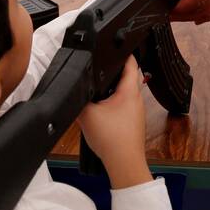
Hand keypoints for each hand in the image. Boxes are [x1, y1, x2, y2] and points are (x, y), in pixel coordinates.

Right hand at [76, 58, 151, 188]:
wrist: (125, 164)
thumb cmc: (113, 140)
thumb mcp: (87, 115)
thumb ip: (79, 98)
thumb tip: (72, 90)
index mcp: (129, 91)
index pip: (130, 62)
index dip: (121, 52)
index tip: (112, 45)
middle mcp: (136, 99)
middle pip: (125, 77)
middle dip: (111, 72)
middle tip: (97, 67)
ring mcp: (136, 112)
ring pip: (122, 93)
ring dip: (110, 90)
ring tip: (95, 90)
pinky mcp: (132, 123)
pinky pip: (121, 107)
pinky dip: (111, 105)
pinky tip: (100, 112)